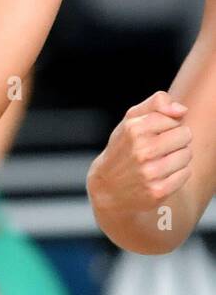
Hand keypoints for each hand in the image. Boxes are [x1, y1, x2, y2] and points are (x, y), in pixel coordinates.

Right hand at [88, 91, 192, 213]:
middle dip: (175, 140)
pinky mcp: (158, 191)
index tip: (153, 134)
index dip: (167, 125)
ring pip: (187, 154)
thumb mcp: (130, 120)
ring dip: (177, 157)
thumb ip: (156, 103)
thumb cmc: (123, 149)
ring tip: (159, 161)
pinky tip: (161, 175)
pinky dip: (177, 173)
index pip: (174, 119)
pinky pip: (186, 174)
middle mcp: (142, 150)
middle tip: (159, 148)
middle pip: (185, 135)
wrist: (107, 187)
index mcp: (134, 129)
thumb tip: (182, 110)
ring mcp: (150, 172)